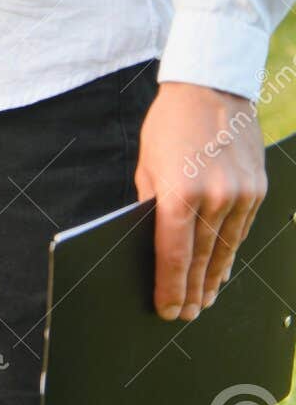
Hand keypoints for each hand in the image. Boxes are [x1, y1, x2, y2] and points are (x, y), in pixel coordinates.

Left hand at [135, 82, 265, 319]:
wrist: (211, 90)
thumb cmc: (168, 127)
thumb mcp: (146, 166)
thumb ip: (151, 206)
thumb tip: (153, 243)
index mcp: (178, 194)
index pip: (173, 255)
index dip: (170, 287)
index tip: (167, 309)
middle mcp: (213, 198)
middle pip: (201, 258)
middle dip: (192, 290)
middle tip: (185, 314)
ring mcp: (240, 194)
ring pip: (226, 248)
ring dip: (214, 277)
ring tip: (204, 300)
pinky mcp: (258, 189)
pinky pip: (242, 229)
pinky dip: (231, 250)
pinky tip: (223, 267)